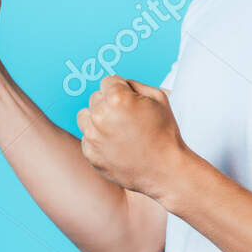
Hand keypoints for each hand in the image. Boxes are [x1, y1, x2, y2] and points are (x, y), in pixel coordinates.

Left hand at [76, 76, 186, 198]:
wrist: (166, 170)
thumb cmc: (164, 134)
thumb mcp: (158, 97)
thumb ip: (134, 85)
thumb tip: (119, 85)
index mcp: (117, 98)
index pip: (108, 81)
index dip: (122, 89)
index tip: (131, 101)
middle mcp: (100, 116)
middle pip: (96, 98)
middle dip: (109, 103)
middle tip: (127, 118)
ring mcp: (93, 137)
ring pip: (85, 116)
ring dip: (98, 119)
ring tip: (118, 130)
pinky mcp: (90, 154)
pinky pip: (87, 138)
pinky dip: (98, 139)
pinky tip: (116, 145)